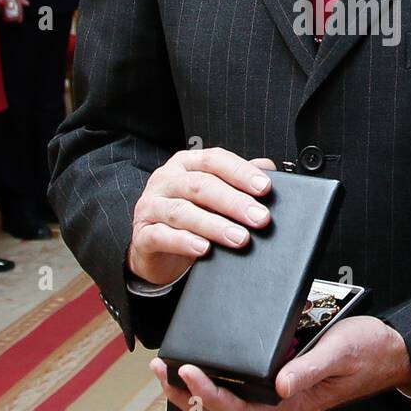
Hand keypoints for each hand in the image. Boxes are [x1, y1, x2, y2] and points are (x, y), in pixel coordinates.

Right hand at [127, 146, 275, 288]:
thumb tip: (268, 169)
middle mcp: (166, 180)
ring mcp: (151, 206)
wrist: (157, 250)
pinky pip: (162, 236)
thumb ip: (238, 180)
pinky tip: (204, 249)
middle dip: (234, 202)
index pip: (214, 160)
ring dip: (215, 225)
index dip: (240, 172)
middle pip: (201, 186)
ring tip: (240, 238)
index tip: (265, 187)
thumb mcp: (215, 196)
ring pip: (183, 212)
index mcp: (186, 164)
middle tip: (260, 218)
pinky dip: (185, 242)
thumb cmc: (190, 216)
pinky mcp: (142, 234)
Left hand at [149, 315, 410, 410]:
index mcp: (290, 405)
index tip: (188, 368)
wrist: (392, 354)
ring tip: (169, 368)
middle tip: (162, 367)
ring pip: (223, 409)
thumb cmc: (368, 352)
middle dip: (185, 395)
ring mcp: (278, 400)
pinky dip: (211, 384)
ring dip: (192, 393)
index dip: (206, 392)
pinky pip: (237, 394)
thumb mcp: (340, 352)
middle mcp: (279, 408)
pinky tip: (203, 364)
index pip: (236, 410)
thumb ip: (309, 369)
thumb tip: (279, 385)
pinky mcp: (279, 387)